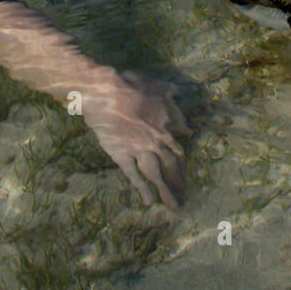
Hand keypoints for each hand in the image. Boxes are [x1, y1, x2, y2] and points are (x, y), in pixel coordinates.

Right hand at [81, 69, 189, 207]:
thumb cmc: (131, 85)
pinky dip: (143, 189)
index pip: (177, 148)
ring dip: (165, 190)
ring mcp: (139, 149)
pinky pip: (134, 176)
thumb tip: (184, 124)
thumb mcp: (158, 88)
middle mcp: (155, 141)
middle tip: (182, 192)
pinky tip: (149, 202)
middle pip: (170, 164)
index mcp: (165, 125)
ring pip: (156, 174)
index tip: (184, 170)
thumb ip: (172, 104)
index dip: (181, 161)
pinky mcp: (122, 155)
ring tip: (173, 204)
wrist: (105, 92)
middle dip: (177, 179)